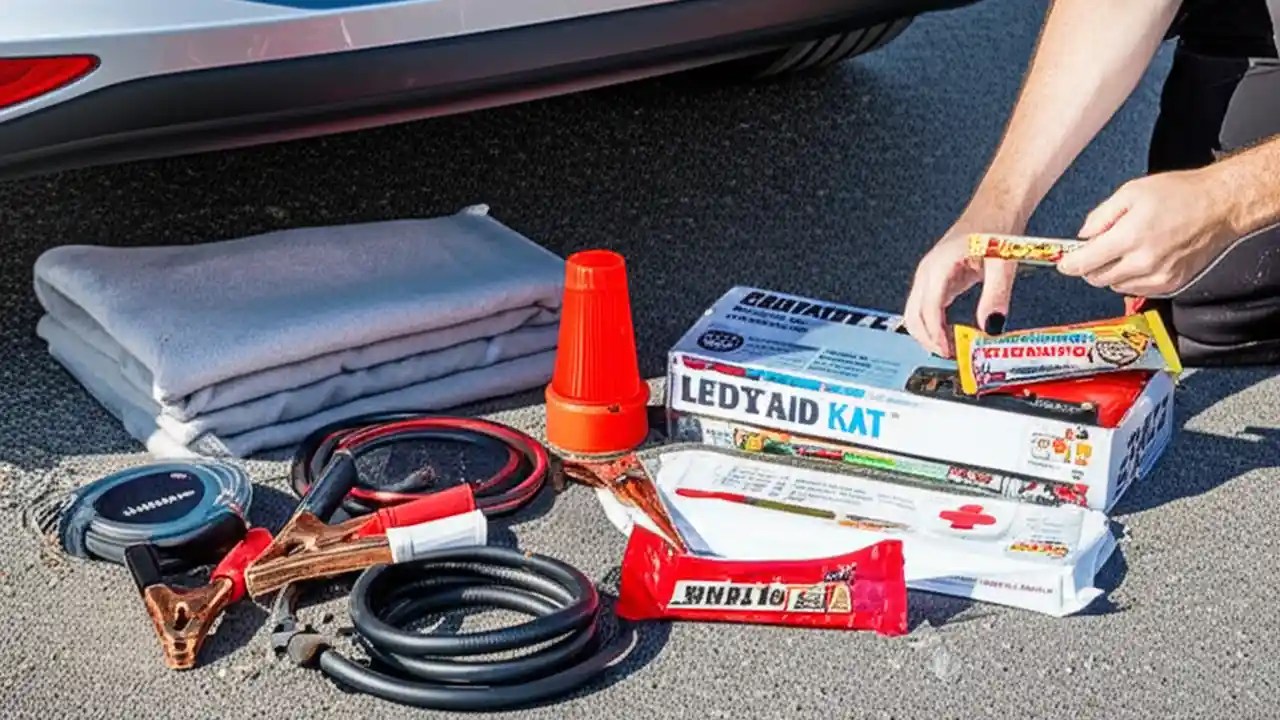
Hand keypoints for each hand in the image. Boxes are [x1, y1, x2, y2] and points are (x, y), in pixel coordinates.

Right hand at [904, 218, 1022, 356]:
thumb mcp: (1002, 263)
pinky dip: (932, 324)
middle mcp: (928, 271)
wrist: (995, 209)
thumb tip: (991, 325)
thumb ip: (997, 295)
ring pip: (915, 313)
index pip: (929, 307)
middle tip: (949, 354)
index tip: (949, 350)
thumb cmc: (996, 228)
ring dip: (927, 334)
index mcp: (940, 265)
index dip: (936, 333)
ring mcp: (929, 276)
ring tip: (949, 347)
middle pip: (914, 315)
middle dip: (927, 339)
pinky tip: (948, 333)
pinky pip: (925, 307)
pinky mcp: (935, 280)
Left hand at [1057, 169, 1239, 296]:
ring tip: (1124, 250)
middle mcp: (1142, 262)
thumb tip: (1083, 236)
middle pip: (1097, 278)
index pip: (1085, 263)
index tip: (1063, 263)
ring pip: (1116, 286)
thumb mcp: (1131, 192)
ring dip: (1110, 273)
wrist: (1220, 206)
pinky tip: (1139, 259)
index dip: (1068, 264)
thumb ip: (1101, 216)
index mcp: (1129, 237)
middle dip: (1089, 267)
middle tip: (1095, 250)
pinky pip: (1137, 289)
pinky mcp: (1171, 284)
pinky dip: (1130, 278)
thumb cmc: (1180, 194)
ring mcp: (1158, 276)